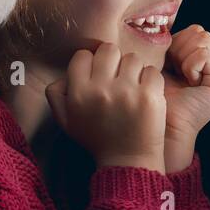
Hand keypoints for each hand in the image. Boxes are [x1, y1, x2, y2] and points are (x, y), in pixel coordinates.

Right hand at [46, 41, 166, 172]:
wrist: (127, 161)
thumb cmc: (97, 139)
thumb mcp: (66, 120)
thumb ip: (56, 95)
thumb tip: (64, 75)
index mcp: (79, 93)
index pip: (83, 55)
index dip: (91, 62)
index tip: (98, 75)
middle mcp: (101, 90)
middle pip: (109, 49)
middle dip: (114, 60)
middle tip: (117, 77)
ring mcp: (127, 92)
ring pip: (133, 58)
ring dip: (134, 70)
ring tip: (132, 87)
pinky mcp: (150, 96)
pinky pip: (152, 71)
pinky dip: (151, 80)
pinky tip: (145, 94)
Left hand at [163, 25, 209, 164]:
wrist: (160, 124)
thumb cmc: (156, 96)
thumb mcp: (162, 63)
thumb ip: (171, 43)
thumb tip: (164, 24)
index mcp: (203, 58)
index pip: (194, 30)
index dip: (176, 43)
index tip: (170, 66)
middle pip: (200, 32)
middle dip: (180, 49)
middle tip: (176, 72)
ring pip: (202, 40)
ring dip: (185, 57)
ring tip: (182, 77)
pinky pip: (204, 55)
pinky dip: (190, 66)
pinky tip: (188, 82)